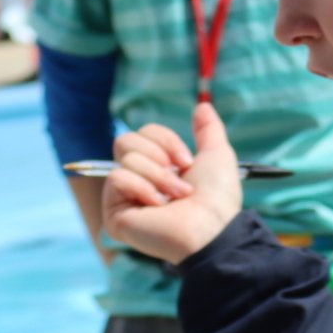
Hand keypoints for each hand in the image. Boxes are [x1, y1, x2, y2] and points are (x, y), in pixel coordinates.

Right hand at [100, 102, 243, 264]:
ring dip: (158, 176)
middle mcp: (137, 181)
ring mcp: (123, 198)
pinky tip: (157, 206)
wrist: (212, 227)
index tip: (187, 161)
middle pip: (125, 140)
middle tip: (179, 178)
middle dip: (158, 154)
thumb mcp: (217, 154)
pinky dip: (142, 188)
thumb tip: (202, 105)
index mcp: (157, 167)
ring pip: (126, 159)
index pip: (143, 133)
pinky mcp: (114, 213)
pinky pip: (117, 178)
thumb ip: (209, 129)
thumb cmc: (217, 198)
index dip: (166, 140)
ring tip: (173, 198)